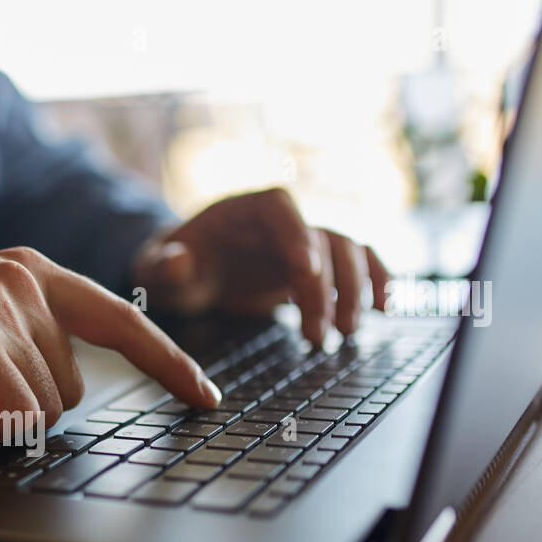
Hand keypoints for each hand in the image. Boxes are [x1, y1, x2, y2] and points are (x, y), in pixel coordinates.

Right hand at [0, 246, 221, 426]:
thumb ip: (24, 340)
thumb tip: (59, 397)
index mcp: (30, 272)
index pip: (122, 320)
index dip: (167, 362)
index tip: (204, 397)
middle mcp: (24, 277)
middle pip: (74, 389)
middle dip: (18, 408)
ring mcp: (2, 301)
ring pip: (43, 409)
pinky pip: (11, 416)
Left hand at [132, 187, 390, 345]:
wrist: (185, 272)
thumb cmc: (170, 267)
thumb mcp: (156, 268)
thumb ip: (164, 266)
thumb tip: (179, 261)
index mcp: (244, 209)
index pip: (279, 208)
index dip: (297, 234)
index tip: (305, 270)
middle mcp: (282, 220)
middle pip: (321, 237)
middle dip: (326, 285)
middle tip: (319, 332)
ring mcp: (303, 241)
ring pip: (346, 252)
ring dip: (353, 291)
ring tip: (343, 334)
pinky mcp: (315, 266)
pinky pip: (356, 265)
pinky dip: (375, 281)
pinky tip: (384, 310)